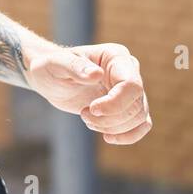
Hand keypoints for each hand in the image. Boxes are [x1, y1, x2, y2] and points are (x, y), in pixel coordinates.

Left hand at [27, 42, 151, 144]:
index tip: (91, 109)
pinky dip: (127, 136)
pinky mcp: (128, 107)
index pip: (131, 85)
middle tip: (83, 114)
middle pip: (136, 105)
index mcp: (116, 56)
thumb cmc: (52, 67)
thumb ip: (74, 67)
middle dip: (110, 118)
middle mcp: (129, 71)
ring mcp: (130, 90)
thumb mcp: (56, 64)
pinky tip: (107, 137)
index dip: (115, 103)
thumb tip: (97, 75)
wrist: (51, 79)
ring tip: (86, 118)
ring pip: (139, 117)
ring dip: (112, 126)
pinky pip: (141, 125)